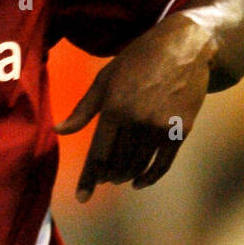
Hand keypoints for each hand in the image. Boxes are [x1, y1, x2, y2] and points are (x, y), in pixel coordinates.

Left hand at [54, 13, 215, 201]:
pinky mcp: (181, 130)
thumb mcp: (105, 78)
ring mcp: (161, 127)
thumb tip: (58, 130)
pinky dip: (150, 177)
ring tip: (118, 177)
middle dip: (107, 176)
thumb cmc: (138, 60)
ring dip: (126, 176)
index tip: (82, 198)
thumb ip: (83, 109)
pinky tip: (140, 183)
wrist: (185, 46)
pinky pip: (163, 164)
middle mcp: (137, 120)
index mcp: (114, 108)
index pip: (97, 154)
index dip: (88, 178)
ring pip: (138, 165)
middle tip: (103, 179)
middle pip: (117, 164)